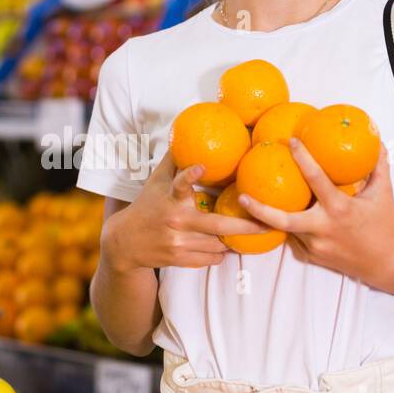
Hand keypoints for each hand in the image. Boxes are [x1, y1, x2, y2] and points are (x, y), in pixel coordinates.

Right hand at [102, 156, 268, 271]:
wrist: (124, 242)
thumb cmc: (146, 206)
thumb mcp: (155, 181)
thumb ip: (174, 161)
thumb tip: (186, 133)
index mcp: (170, 198)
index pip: (179, 184)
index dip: (190, 175)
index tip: (202, 166)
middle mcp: (175, 221)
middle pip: (217, 225)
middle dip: (246, 225)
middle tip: (269, 223)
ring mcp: (178, 243)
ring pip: (218, 245)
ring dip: (232, 240)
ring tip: (244, 234)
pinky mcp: (179, 259)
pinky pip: (211, 259)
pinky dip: (219, 254)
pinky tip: (222, 248)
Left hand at [238, 138, 393, 289]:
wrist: (389, 264)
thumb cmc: (386, 225)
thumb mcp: (383, 193)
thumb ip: (377, 166)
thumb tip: (376, 141)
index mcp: (339, 208)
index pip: (316, 179)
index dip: (302, 158)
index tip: (291, 141)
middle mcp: (323, 228)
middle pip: (282, 219)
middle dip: (259, 209)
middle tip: (242, 195)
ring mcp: (316, 245)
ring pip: (287, 229)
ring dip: (272, 217)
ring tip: (251, 205)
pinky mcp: (314, 257)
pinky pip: (297, 239)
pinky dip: (292, 228)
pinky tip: (280, 219)